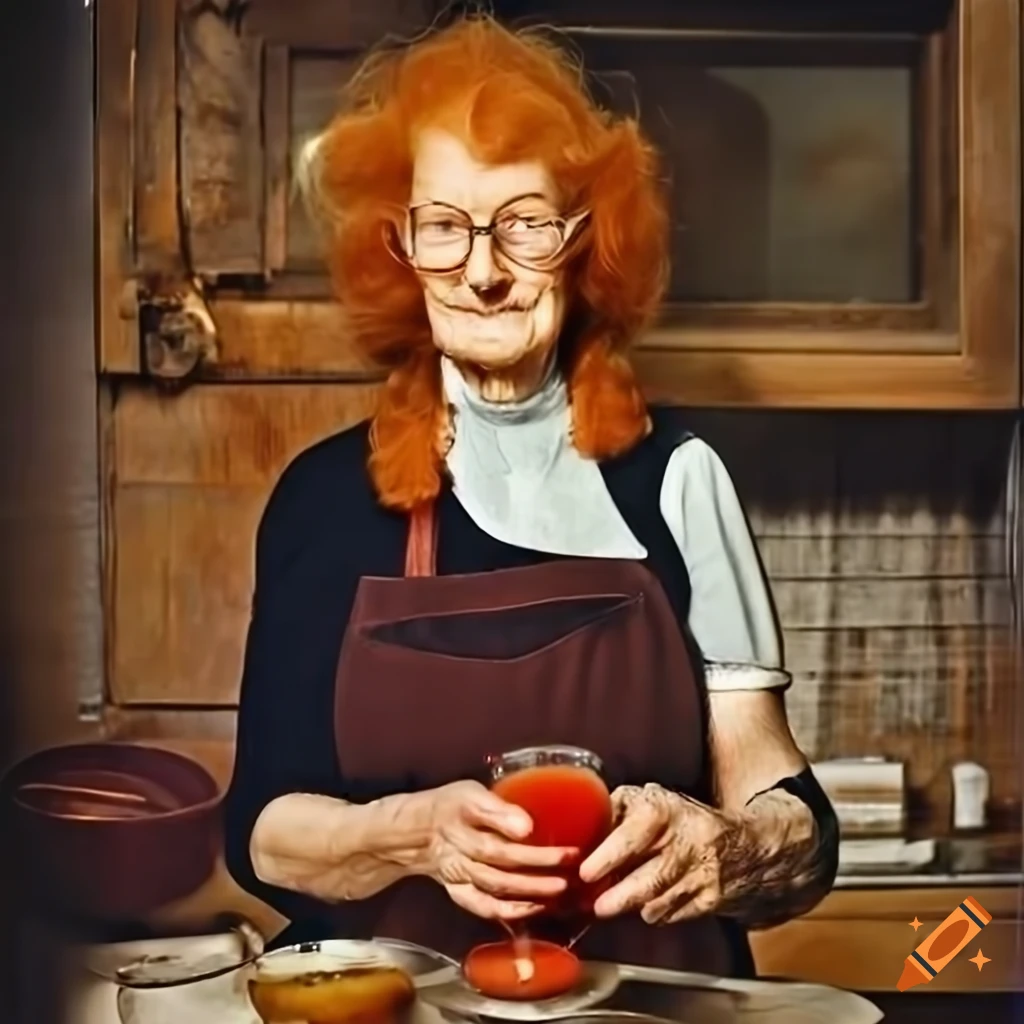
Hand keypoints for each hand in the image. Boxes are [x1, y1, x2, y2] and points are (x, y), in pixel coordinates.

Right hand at [418, 781, 577, 920]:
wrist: (417, 834)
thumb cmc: (452, 807)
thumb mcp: (471, 793)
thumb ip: (498, 809)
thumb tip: (528, 826)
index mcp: (464, 814)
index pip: (493, 819)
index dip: (518, 827)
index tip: (542, 827)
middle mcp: (462, 847)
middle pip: (501, 857)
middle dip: (538, 861)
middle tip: (571, 860)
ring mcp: (460, 874)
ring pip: (497, 884)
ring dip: (530, 888)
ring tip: (561, 887)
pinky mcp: (460, 893)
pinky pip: (484, 906)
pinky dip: (509, 911)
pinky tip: (534, 908)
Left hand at [578, 783, 733, 924]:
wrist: (739, 845)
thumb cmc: (677, 819)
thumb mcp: (648, 800)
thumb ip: (616, 812)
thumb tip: (578, 831)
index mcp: (664, 810)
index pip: (633, 836)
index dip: (608, 856)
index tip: (586, 873)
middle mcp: (687, 840)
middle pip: (650, 877)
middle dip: (619, 896)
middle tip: (595, 906)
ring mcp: (703, 873)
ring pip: (661, 900)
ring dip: (633, 907)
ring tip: (611, 907)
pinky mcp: (712, 899)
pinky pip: (676, 914)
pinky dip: (657, 914)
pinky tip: (645, 908)